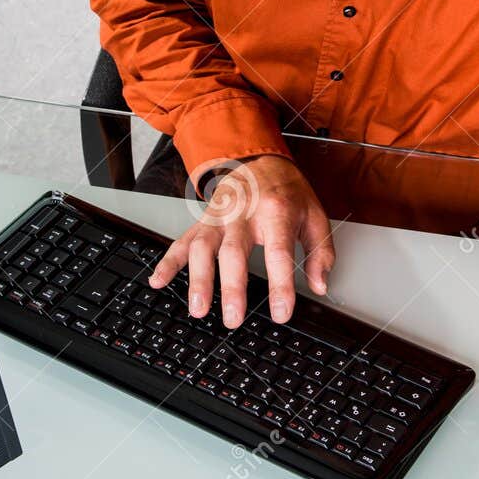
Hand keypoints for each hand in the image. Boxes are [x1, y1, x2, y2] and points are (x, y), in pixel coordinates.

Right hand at [146, 154, 334, 327]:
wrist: (257, 159)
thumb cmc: (287, 191)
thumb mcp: (315, 214)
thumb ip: (320, 252)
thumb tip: (320, 286)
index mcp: (276, 212)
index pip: (278, 252)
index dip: (280, 285)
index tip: (281, 313)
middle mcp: (243, 214)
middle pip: (234, 253)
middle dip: (232, 288)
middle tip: (233, 319)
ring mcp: (219, 218)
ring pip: (203, 248)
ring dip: (198, 279)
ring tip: (198, 308)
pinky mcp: (202, 221)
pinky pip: (182, 241)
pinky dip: (168, 262)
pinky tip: (158, 281)